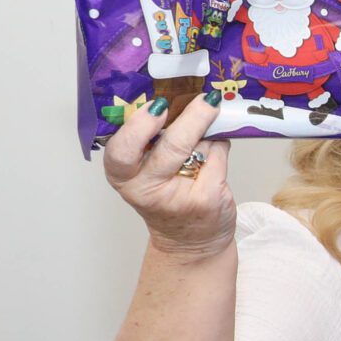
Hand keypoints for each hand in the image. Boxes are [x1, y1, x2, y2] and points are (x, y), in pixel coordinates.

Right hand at [103, 94, 233, 256]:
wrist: (191, 241)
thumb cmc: (167, 197)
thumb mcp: (146, 172)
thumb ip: (152, 142)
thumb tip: (178, 99)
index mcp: (123, 177)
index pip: (121, 150)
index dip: (139, 127)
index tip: (157, 107)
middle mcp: (147, 189)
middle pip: (171, 147)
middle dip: (192, 120)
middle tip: (206, 101)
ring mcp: (180, 196)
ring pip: (201, 147)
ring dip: (207, 132)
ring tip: (206, 124)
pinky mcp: (208, 199)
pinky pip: (219, 156)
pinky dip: (219, 147)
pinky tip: (215, 150)